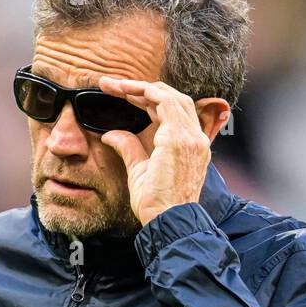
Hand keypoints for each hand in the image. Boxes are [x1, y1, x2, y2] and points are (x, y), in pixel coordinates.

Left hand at [97, 77, 216, 226]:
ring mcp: (190, 136)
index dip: (147, 100)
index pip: (172, 112)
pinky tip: (127, 90)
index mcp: (190, 146)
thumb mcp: (139, 171)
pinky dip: (146, 92)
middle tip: (114, 85)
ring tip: (117, 85)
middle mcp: (195, 138)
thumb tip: (110, 135)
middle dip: (143, 88)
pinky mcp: (179, 138)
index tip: (123, 96)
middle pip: (173, 99)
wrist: (167, 221)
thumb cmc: (156, 204)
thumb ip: (129, 148)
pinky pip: (164, 102)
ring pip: (169, 96)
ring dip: (142, 87)